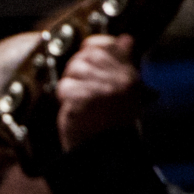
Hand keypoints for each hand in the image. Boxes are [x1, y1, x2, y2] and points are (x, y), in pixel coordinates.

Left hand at [56, 34, 143, 150]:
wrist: (108, 155)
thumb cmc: (114, 124)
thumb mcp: (125, 92)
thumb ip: (122, 64)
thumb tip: (126, 38)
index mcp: (129, 75)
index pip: (105, 45)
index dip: (89, 48)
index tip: (84, 56)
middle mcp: (119, 80)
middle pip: (84, 57)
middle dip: (75, 70)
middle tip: (77, 87)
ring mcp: (102, 90)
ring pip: (72, 70)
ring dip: (69, 85)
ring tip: (76, 101)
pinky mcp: (85, 100)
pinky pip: (64, 86)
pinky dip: (63, 97)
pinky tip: (71, 108)